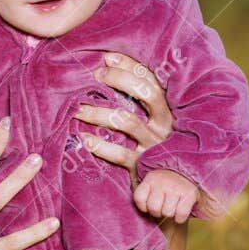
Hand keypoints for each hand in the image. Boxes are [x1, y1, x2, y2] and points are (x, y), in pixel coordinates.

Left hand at [76, 51, 226, 218]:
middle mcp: (165, 126)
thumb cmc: (155, 149)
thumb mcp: (155, 124)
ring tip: (79, 109)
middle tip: (95, 76)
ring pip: (128, 122)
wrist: (169, 192)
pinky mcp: (144, 167)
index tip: (107, 58)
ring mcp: (155, 146)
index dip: (129, 66)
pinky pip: (122, 155)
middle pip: (147, 93)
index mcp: (169, 110)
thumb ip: (141, 103)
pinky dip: (101, 147)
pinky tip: (84, 139)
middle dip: (119, 80)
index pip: (152, 80)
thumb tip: (109, 72)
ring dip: (100, 113)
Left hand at [134, 168, 197, 222]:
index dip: (143, 206)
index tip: (148, 204)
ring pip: (167, 212)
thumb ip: (128, 171)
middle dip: (157, 211)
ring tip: (172, 205)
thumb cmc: (164, 179)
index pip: (139, 199)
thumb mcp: (148, 174)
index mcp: (149, 177)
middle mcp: (162, 180)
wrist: (189, 171)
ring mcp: (176, 187)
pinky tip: (180, 211)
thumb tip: (101, 155)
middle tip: (162, 204)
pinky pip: (180, 215)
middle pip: (154, 208)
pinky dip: (180, 217)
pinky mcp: (190, 194)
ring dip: (169, 213)